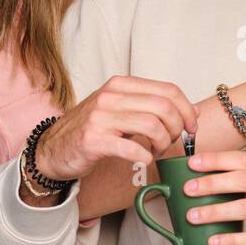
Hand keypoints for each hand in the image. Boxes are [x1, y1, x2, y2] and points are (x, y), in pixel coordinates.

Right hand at [33, 75, 197, 181]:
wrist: (53, 150)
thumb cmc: (92, 130)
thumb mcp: (121, 110)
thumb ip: (151, 106)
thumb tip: (191, 110)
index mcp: (121, 85)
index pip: (169, 90)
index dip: (187, 110)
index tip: (191, 126)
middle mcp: (110, 96)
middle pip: (164, 107)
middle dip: (176, 128)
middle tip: (171, 142)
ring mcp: (101, 117)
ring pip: (152, 126)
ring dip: (162, 144)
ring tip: (156, 151)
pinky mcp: (94, 140)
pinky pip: (133, 149)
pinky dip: (146, 158)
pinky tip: (144, 160)